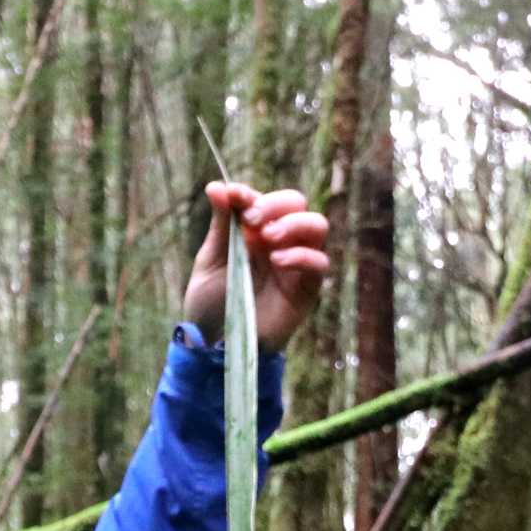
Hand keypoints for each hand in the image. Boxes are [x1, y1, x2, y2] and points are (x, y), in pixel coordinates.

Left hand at [182, 182, 332, 350]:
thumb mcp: (210, 260)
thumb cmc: (211, 304)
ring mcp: (295, 263)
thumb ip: (221, 225)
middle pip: (297, 203)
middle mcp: (279, 242)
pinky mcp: (307, 288)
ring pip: (317, 225)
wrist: (217, 345)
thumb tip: (217, 186)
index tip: (233, 197)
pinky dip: (302, 255)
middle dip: (276, 205)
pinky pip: (319, 262)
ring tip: (269, 238)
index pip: (264, 199)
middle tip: (252, 221)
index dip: (250, 194)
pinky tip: (277, 261)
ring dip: (294, 224)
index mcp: (254, 232)